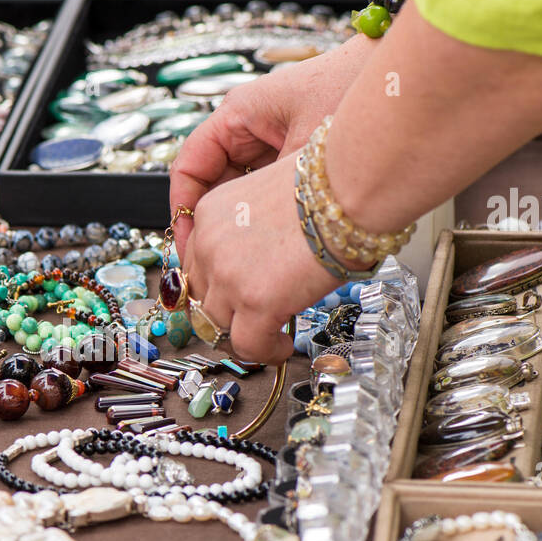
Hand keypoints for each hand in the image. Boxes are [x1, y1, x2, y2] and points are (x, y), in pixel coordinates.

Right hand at [168, 40, 368, 251]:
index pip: (190, 167)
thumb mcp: (302, 150)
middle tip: (214, 264)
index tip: (188, 243)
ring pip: (238, 194)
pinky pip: (265, 193)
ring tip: (243, 259)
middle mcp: (248, 127)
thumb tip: (246, 240)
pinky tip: (273, 243)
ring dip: (240, 227)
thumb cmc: (353, 90)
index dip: (183, 210)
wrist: (401, 79)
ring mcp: (271, 141)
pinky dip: (265, 220)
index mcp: (237, 114)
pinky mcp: (293, 155)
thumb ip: (269, 192)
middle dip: (209, 226)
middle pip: (211, 185)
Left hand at [181, 155, 343, 363]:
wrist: (346, 190)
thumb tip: (264, 258)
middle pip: (201, 298)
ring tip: (270, 337)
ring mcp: (227, 274)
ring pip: (217, 326)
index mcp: (209, 212)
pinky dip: (264, 353)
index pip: (196, 264)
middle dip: (225, 315)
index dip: (217, 287)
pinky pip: (247, 346)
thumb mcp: (269, 195)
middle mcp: (209, 243)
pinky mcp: (255, 301)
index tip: (235, 298)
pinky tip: (283, 345)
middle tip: (249, 322)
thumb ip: (254, 227)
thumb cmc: (325, 187)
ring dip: (243, 336)